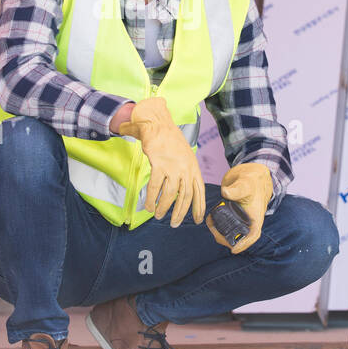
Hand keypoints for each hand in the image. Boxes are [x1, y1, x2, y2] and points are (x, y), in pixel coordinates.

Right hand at [116, 97, 205, 225]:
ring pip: (170, 195)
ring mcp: (173, 166)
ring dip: (164, 208)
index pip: (200, 191)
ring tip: (157, 215)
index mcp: (194, 166)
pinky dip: (150, 198)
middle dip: (180, 213)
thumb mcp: (184, 155)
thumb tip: (183, 189)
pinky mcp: (159, 164)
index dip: (199, 207)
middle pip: (185, 197)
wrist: (158, 123)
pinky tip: (147, 205)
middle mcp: (186, 168)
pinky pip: (154, 187)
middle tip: (174, 224)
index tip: (198, 220)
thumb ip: (185, 170)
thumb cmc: (169, 139)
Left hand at [207, 163, 272, 253]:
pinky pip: (227, 224)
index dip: (244, 244)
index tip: (234, 250)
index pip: (252, 235)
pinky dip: (218, 224)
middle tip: (213, 230)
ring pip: (232, 231)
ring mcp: (241, 217)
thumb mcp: (246, 183)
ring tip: (210, 222)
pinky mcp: (234, 213)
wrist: (252, 173)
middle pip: (239, 237)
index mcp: (256, 217)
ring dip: (220, 231)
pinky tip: (211, 219)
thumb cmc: (253, 179)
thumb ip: (237, 189)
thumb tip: (225, 192)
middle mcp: (249, 220)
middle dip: (226, 238)